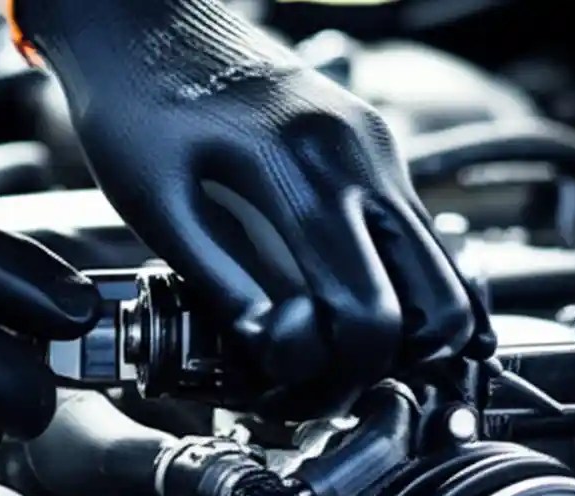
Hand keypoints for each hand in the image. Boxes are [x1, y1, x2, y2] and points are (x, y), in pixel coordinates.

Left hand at [15, 0, 492, 416]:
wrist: (144, 24)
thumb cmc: (135, 103)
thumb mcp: (155, 202)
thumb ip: (222, 280)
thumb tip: (275, 351)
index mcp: (305, 170)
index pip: (369, 311)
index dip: (334, 370)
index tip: (283, 381)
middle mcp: (362, 157)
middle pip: (436, 303)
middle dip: (382, 362)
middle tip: (319, 382)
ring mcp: (377, 150)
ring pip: (440, 271)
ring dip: (397, 329)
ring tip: (328, 350)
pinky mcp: (374, 150)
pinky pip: (415, 236)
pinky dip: (396, 285)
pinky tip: (346, 305)